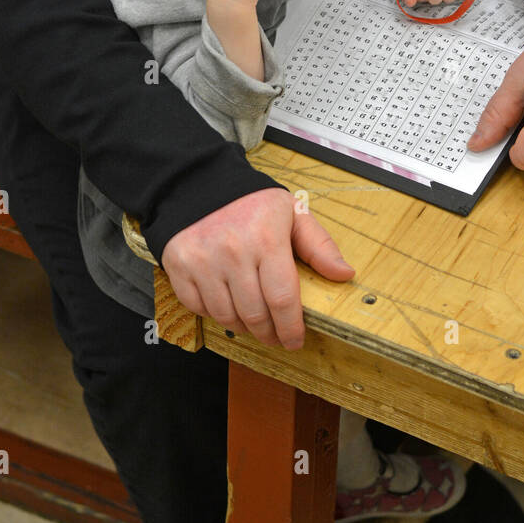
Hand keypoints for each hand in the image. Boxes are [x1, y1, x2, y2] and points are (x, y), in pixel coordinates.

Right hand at [161, 187, 354, 348]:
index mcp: (266, 238)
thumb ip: (319, 246)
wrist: (200, 182)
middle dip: (270, 334)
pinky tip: (228, 304)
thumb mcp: (292, 213)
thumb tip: (344, 274)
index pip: (282, 299)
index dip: (291, 328)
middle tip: (276, 336)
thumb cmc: (250, 202)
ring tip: (254, 322)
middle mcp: (232, 251)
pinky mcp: (179, 267)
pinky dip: (216, 314)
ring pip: (227, 317)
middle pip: (255, 314)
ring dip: (245, 327)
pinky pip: (200, 308)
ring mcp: (202, 261)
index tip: (295, 340)